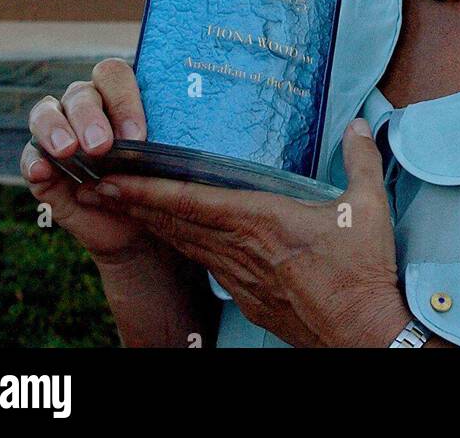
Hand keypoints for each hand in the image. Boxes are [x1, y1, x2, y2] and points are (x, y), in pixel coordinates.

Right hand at [21, 57, 151, 262]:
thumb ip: (156, 148)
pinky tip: (42, 172)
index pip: (114, 76)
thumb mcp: (160, 166)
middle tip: (101, 146)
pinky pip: (30, 153)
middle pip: (81, 93)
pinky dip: (34, 160)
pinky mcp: (39, 161)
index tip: (136, 137)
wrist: (134, 227)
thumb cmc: (152, 184)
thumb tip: (155, 142)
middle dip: (90, 117)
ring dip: (56, 128)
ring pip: (46, 112)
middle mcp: (86, 105)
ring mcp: (59, 130)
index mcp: (119, 95)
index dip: (124, 100)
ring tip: (68, 150)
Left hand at [77, 119, 410, 347]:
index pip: (189, 202)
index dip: (145, 190)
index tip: (111, 179)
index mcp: (261, 220)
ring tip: (118, 206)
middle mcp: (240, 248)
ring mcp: (240, 276)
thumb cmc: (361, 272)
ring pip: (183, 244)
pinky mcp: (247, 296)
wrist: (361, 334)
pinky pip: (204, 264)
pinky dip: (179, 246)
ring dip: (149, 224)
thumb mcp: (365, 208)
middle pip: (173, 222)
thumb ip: (360, 159)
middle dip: (130, 204)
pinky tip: (171, 238)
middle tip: (94, 188)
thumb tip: (361, 124)